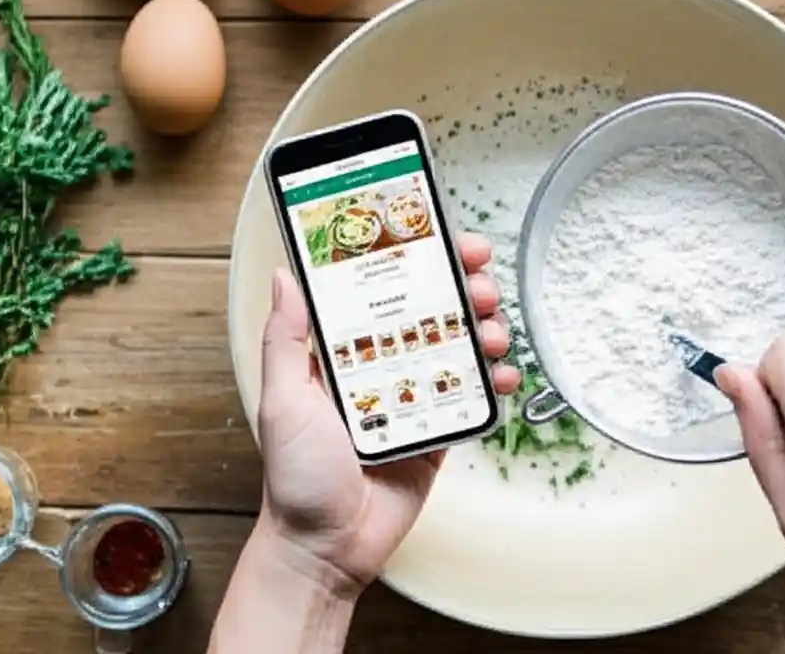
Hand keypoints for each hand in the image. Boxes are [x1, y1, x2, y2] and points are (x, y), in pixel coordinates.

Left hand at [255, 232, 518, 600]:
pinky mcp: (439, 430)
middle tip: (479, 282)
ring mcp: (414, 397)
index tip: (443, 236)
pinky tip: (501, 376)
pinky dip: (494, 381)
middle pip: (433, 309)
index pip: (384, 288)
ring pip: (461, 346)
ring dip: (485, 329)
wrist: (327, 548)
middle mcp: (382, 367)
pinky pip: (473, 396)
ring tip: (492, 333)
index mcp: (343, 352)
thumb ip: (285, 339)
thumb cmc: (296, 479)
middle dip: (463, 286)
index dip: (416, 257)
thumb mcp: (283, 400)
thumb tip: (286, 276)